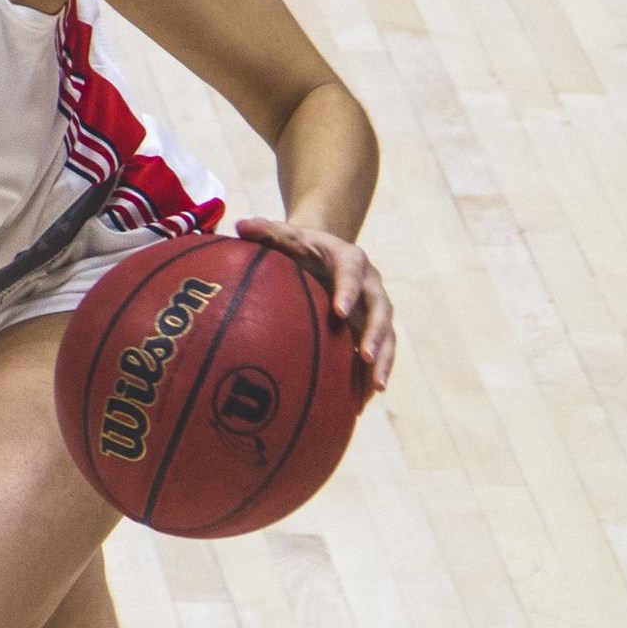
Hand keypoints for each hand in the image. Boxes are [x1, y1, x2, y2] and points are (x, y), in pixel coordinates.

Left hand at [234, 217, 395, 391]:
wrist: (322, 251)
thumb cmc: (298, 246)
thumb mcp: (284, 235)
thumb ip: (266, 231)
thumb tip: (240, 224)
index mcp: (349, 259)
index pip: (352, 272)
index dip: (349, 290)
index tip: (340, 311)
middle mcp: (370, 284)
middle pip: (380, 309)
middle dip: (376, 333)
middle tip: (366, 357)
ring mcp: (374, 308)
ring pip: (386, 335)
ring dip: (383, 360)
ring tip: (375, 388)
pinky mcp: (371, 328)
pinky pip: (378, 352)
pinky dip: (372, 374)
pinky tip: (360, 403)